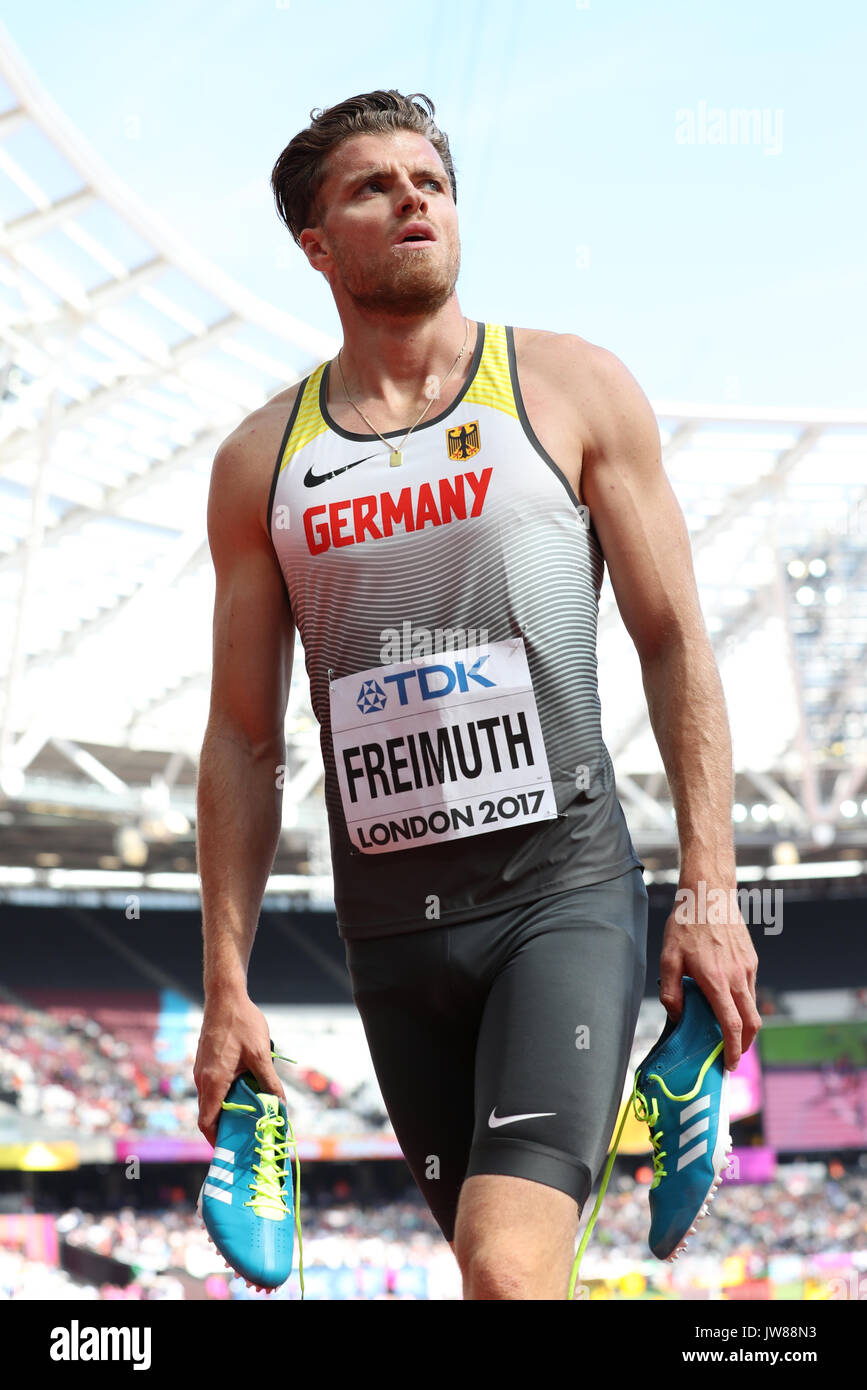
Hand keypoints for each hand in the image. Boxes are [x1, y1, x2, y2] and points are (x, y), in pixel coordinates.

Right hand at [194, 990, 285, 1147]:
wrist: (225, 996)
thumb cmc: (242, 1023)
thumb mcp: (261, 1054)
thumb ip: (270, 1082)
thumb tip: (281, 1104)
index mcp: (213, 1081)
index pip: (207, 1122)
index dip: (217, 1140)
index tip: (232, 1149)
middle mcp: (202, 1079)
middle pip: (209, 1114)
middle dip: (226, 1127)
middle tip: (248, 1135)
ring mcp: (202, 1070)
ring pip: (211, 1099)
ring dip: (227, 1109)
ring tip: (250, 1115)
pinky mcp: (205, 1061)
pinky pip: (212, 1086)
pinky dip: (225, 1095)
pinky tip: (244, 1090)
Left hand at [659, 880, 760, 1069]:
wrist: (708, 893)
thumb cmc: (685, 924)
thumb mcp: (668, 959)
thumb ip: (671, 993)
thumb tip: (678, 1017)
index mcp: (716, 981)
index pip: (732, 1026)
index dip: (734, 1050)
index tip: (730, 1065)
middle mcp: (738, 977)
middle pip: (751, 1023)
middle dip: (745, 1045)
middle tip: (731, 1055)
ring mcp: (748, 968)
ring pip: (752, 1006)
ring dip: (744, 1023)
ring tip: (725, 1029)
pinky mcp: (752, 959)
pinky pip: (750, 988)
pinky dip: (742, 1002)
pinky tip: (725, 998)